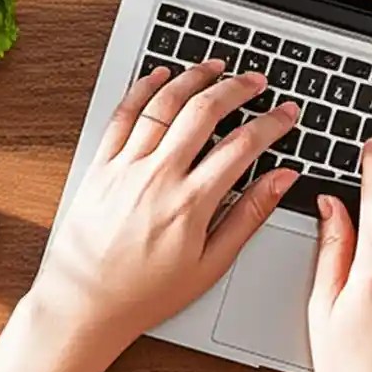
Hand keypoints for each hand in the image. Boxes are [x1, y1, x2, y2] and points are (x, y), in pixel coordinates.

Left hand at [30, 60, 299, 341]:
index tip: (286, 113)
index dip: (271, 123)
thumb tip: (281, 180)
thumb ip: (249, 216)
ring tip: (216, 67)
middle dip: (237, 88)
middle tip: (257, 81)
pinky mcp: (100, 166)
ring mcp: (126, 167)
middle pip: (205, 112)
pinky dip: (144, 89)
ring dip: (194, 77)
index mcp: (191, 203)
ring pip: (164, 104)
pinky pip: (123, 115)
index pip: (243, 145)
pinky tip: (161, 75)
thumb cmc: (146, 293)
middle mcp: (158, 177)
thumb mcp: (211, 264)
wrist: (84, 304)